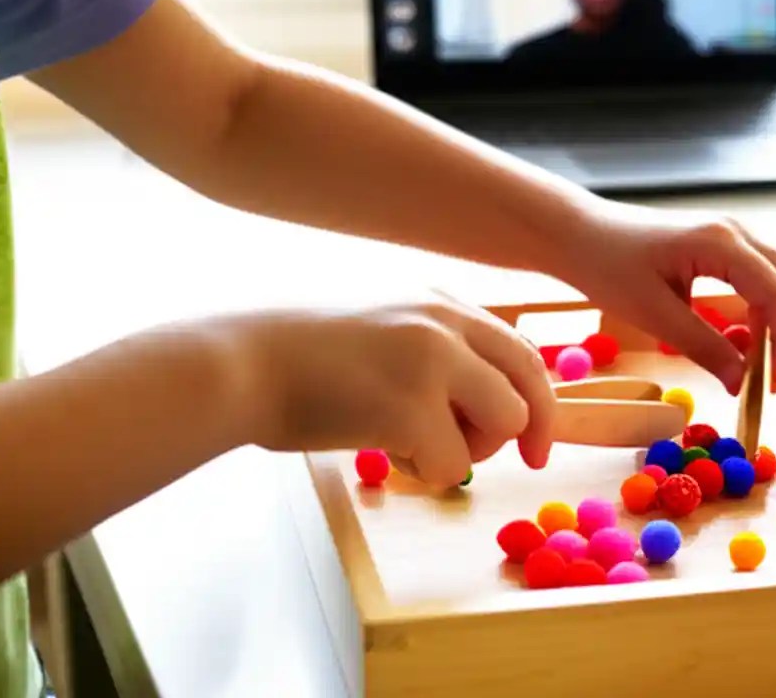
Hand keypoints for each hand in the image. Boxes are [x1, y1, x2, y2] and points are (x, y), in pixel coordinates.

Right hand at [229, 293, 555, 486]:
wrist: (237, 364)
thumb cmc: (297, 356)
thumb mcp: (381, 325)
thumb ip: (436, 347)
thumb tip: (490, 392)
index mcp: (438, 302)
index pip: (520, 350)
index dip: (538, 397)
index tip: (535, 438)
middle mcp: (443, 324)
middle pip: (528, 385)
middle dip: (533, 430)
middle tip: (530, 463)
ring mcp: (431, 363)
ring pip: (501, 427)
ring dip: (465, 452)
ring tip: (408, 443)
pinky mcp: (411, 409)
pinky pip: (451, 467)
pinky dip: (422, 474)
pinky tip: (380, 451)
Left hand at [556, 199, 775, 395]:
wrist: (577, 233)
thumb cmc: (606, 266)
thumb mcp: (654, 314)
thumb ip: (704, 347)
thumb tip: (743, 383)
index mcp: (722, 243)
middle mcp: (737, 233)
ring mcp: (732, 237)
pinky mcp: (721, 248)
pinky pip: (761, 279)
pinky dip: (768, 313)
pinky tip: (757, 346)